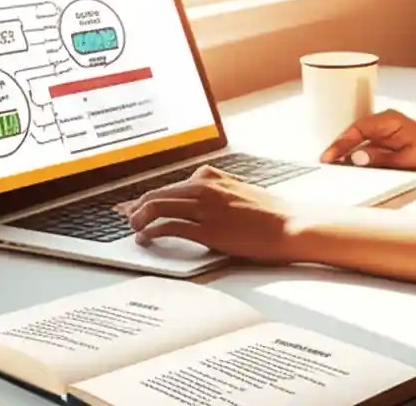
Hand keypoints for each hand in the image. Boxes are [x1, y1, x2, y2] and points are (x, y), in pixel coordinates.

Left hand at [115, 166, 296, 263]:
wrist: (289, 225)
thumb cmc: (271, 212)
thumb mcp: (241, 189)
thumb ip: (218, 186)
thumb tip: (201, 188)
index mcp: (212, 177)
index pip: (169, 184)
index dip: (148, 196)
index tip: (137, 204)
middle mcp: (204, 188)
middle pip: (157, 193)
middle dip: (136, 206)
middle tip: (127, 217)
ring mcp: (204, 208)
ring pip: (158, 206)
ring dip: (139, 218)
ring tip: (135, 229)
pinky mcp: (207, 230)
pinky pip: (169, 227)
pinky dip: (152, 232)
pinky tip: (147, 238)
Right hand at [319, 109, 415, 170]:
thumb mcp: (406, 158)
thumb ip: (379, 158)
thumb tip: (355, 158)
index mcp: (388, 120)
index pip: (356, 129)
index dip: (339, 143)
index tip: (327, 157)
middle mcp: (385, 121)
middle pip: (354, 132)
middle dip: (339, 147)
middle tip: (324, 163)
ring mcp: (387, 129)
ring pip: (360, 139)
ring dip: (348, 151)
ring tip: (333, 166)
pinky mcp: (390, 138)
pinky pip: (369, 144)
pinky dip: (359, 154)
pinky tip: (353, 165)